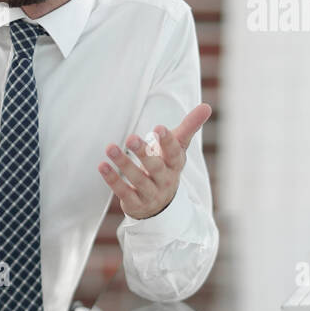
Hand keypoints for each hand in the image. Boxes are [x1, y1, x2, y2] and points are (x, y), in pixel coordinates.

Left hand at [98, 102, 211, 219]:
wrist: (160, 204)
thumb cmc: (167, 166)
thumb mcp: (178, 148)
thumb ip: (189, 127)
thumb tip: (207, 106)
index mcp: (176, 165)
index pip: (175, 153)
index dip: (168, 141)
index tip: (158, 128)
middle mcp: (165, 180)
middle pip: (156, 167)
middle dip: (144, 153)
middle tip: (131, 137)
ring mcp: (151, 194)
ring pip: (138, 179)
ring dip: (123, 163)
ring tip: (110, 148)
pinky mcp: (135, 203)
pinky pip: (123, 192)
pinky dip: (113, 179)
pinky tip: (102, 165)